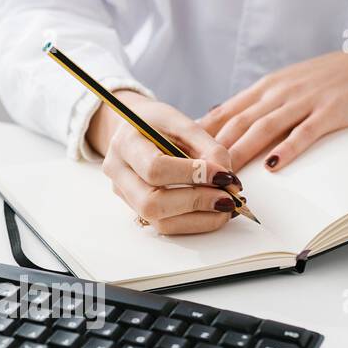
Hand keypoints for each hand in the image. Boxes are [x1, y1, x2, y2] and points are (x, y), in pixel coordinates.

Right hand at [88, 91, 240, 235]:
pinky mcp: (137, 210)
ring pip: (159, 222)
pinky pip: (165, 226)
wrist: (131, 130)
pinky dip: (194, 222)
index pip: (155, 168)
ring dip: (199, 219)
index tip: (225, 176)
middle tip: (229, 198)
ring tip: (226, 208)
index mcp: (125, 144)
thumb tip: (228, 179)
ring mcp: (125, 196)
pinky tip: (214, 212)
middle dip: (196, 202)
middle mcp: (118, 174)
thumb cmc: (157, 124)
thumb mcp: (182, 122)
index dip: (192, 175)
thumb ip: (207, 146)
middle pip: (152, 202)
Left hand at [200, 42, 347, 171]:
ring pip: (265, 127)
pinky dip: (287, 148)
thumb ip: (254, 106)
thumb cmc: (324, 81)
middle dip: (214, 148)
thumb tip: (217, 127)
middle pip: (239, 122)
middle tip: (196, 173)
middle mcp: (279, 92)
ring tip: (225, 173)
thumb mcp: (283, 87)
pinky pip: (305, 132)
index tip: (179, 154)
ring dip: (243, 151)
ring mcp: (304, 100)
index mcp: (264, 88)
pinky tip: (273, 165)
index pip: (224, 112)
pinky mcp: (330, 110)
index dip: (200, 134)